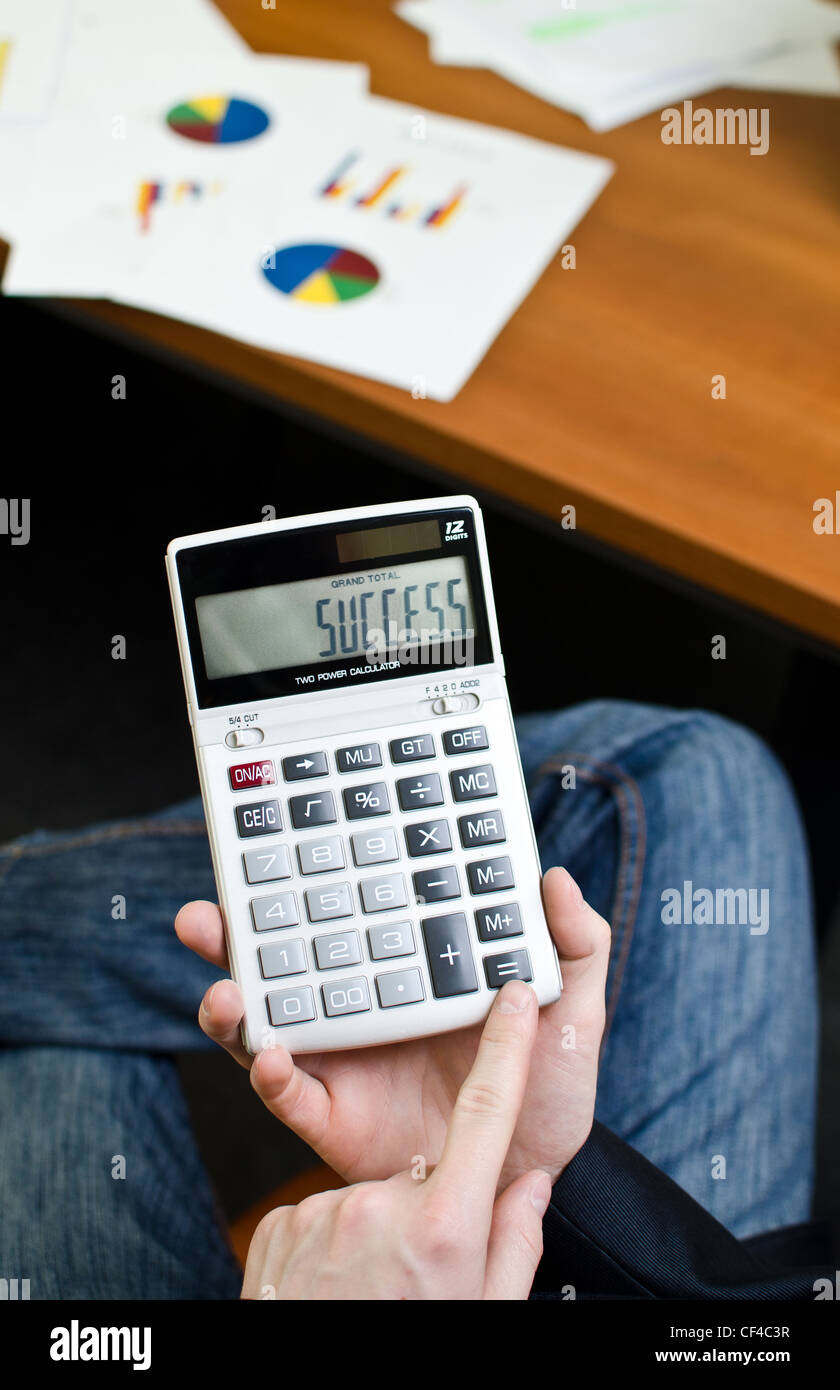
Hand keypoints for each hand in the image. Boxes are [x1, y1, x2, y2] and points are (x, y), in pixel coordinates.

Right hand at [176, 865, 609, 1189]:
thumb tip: (553, 876)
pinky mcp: (334, 1117)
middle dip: (233, 938)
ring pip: (267, 1025)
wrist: (539, 1170)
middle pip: (283, 964)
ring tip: (224, 989)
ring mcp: (343, 1061)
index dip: (304, 884)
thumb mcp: (574, 1009)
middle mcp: (362, 1008)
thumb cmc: (550, 1086)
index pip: (344, 917)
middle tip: (203, 916)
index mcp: (407, 970)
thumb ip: (574, 943)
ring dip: (232, 1005)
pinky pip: (289, 1095)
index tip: (271, 852)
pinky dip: (269, 1076)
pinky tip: (269, 1054)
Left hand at [241, 980, 549, 1299]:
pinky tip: (332, 1294)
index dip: (506, 1048)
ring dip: (372, 1234)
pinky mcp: (278, 1225)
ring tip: (369, 1296)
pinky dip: (329, 1245)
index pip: (488, 1112)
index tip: (512, 997)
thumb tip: (533, 1181)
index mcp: (446, 1226)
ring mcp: (322, 1213)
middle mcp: (382, 1207)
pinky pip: (318, 1217)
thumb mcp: (486, 1312)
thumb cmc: (415, 1356)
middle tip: (415, 1276)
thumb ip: (515, 1241)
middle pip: (422, 1176)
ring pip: (365, 1200)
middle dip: (424, 1208)